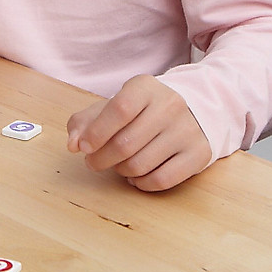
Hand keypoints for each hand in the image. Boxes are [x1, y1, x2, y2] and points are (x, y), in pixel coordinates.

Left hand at [66, 74, 211, 190]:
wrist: (195, 109)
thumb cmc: (142, 110)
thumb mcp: (114, 105)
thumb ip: (85, 121)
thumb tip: (73, 144)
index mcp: (145, 87)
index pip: (119, 110)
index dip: (96, 133)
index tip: (84, 148)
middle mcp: (170, 106)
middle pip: (126, 143)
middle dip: (101, 159)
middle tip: (93, 162)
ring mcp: (187, 130)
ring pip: (141, 164)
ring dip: (121, 171)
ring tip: (117, 166)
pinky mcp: (199, 154)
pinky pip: (162, 180)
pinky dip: (142, 183)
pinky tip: (135, 177)